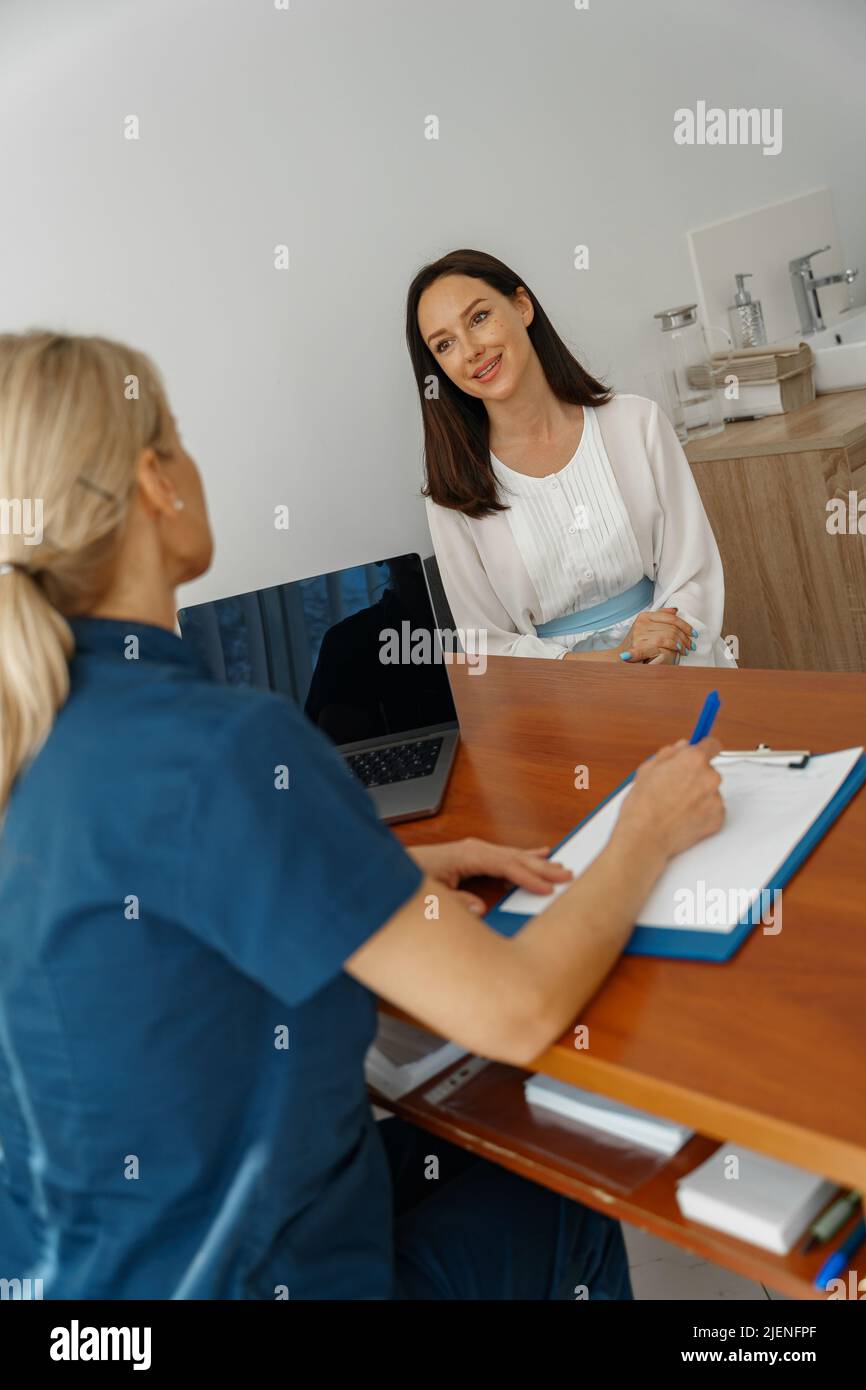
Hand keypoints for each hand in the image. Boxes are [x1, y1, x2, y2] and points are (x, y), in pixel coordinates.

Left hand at [406, 837, 572, 911]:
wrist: (395, 869)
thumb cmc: (413, 879)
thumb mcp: (433, 896)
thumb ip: (458, 904)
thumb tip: (480, 910)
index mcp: (469, 855)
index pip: (507, 866)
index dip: (529, 878)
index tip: (549, 889)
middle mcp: (475, 849)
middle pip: (516, 858)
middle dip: (543, 867)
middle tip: (568, 874)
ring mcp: (475, 850)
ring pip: (514, 856)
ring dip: (538, 862)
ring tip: (560, 867)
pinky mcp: (474, 856)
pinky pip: (506, 857)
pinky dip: (525, 859)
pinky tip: (538, 857)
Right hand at [615, 609, 695, 663]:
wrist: (617, 658)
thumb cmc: (634, 644)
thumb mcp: (645, 627)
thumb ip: (660, 617)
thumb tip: (675, 610)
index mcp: (645, 616)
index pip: (670, 618)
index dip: (684, 625)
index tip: (692, 633)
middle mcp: (642, 623)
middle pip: (671, 628)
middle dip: (684, 638)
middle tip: (690, 645)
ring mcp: (640, 633)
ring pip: (669, 636)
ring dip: (680, 644)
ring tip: (684, 650)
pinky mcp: (640, 645)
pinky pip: (661, 644)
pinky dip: (671, 648)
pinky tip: (677, 651)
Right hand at [615, 737, 723, 860]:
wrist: (645, 837)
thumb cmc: (643, 805)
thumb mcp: (648, 769)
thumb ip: (670, 753)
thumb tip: (682, 747)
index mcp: (693, 759)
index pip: (712, 744)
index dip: (704, 748)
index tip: (702, 752)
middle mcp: (710, 777)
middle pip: (709, 771)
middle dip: (696, 777)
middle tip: (676, 788)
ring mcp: (716, 799)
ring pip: (710, 792)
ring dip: (699, 796)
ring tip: (676, 806)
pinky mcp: (718, 819)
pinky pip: (713, 811)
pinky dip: (702, 813)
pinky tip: (683, 817)